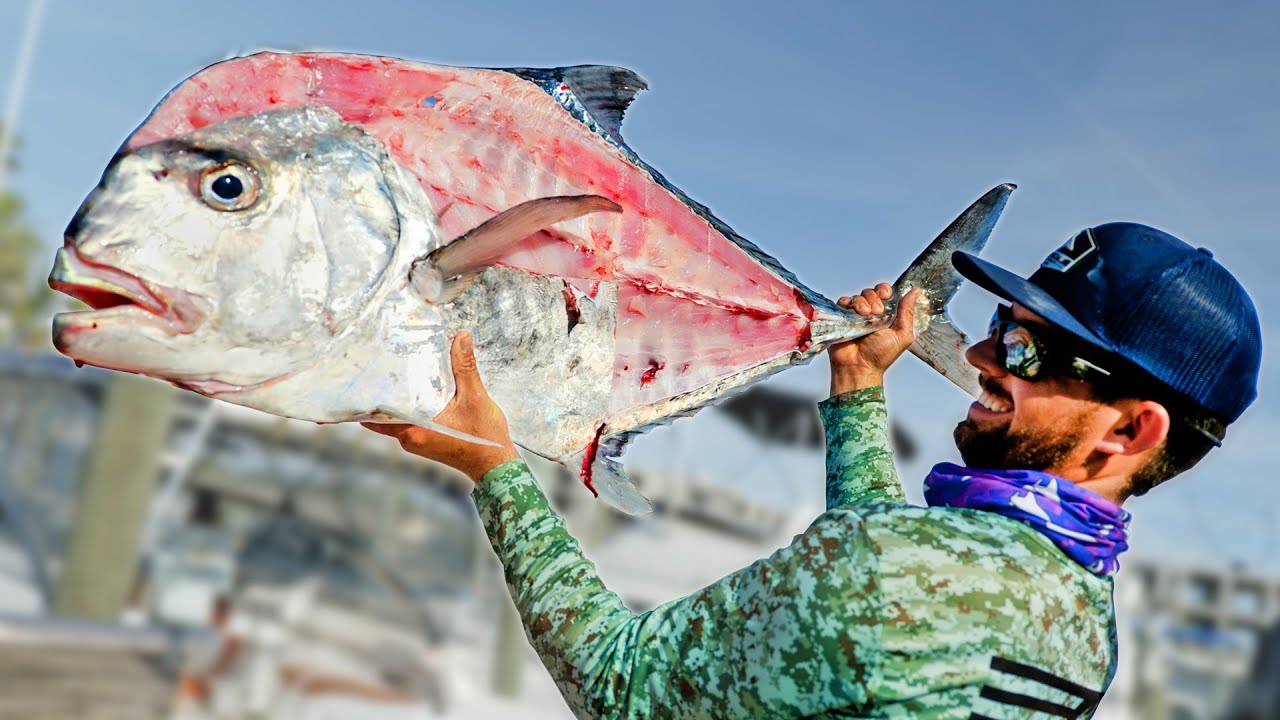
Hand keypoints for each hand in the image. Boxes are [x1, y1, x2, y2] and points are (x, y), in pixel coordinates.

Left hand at [362, 332, 519, 481]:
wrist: (495, 466)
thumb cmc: (485, 439)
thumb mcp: (475, 398)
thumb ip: (465, 367)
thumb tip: (460, 337)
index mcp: (415, 429)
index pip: (377, 413)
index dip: (367, 394)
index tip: (362, 373)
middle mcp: (409, 438)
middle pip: (384, 412)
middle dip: (381, 390)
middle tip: (378, 363)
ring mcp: (416, 441)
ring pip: (396, 415)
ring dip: (396, 397)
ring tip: (395, 371)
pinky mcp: (425, 440)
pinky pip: (408, 420)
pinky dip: (409, 406)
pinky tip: (415, 389)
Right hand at [828, 284, 921, 395]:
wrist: (859, 366)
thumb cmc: (881, 355)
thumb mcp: (902, 334)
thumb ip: (908, 312)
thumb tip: (917, 291)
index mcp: (887, 315)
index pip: (886, 293)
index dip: (885, 290)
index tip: (886, 295)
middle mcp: (871, 313)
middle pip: (871, 292)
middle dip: (874, 298)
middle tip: (876, 312)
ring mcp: (856, 316)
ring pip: (858, 297)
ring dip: (862, 303)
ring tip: (865, 316)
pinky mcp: (843, 318)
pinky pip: (843, 302)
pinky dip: (847, 304)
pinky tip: (853, 314)